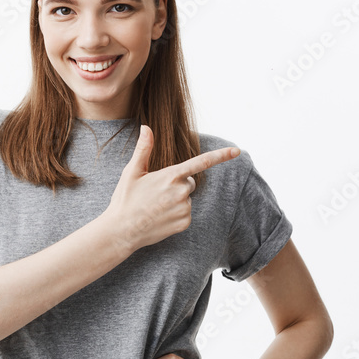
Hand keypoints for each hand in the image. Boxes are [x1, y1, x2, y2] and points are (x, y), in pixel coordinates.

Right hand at [104, 125, 239, 251]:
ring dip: (176, 200)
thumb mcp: (132, 172)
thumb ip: (144, 149)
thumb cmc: (125, 199)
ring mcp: (184, 208)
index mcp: (171, 176)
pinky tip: (160, 217)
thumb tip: (146, 128)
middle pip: (189, 182)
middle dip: (177, 184)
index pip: (201, 162)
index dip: (221, 156)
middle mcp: (181, 191)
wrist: (122, 230)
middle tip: (156, 193)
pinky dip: (176, 214)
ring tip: (155, 207)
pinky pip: (185, 214)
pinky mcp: (184, 222)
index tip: (236, 151)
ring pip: (186, 199)